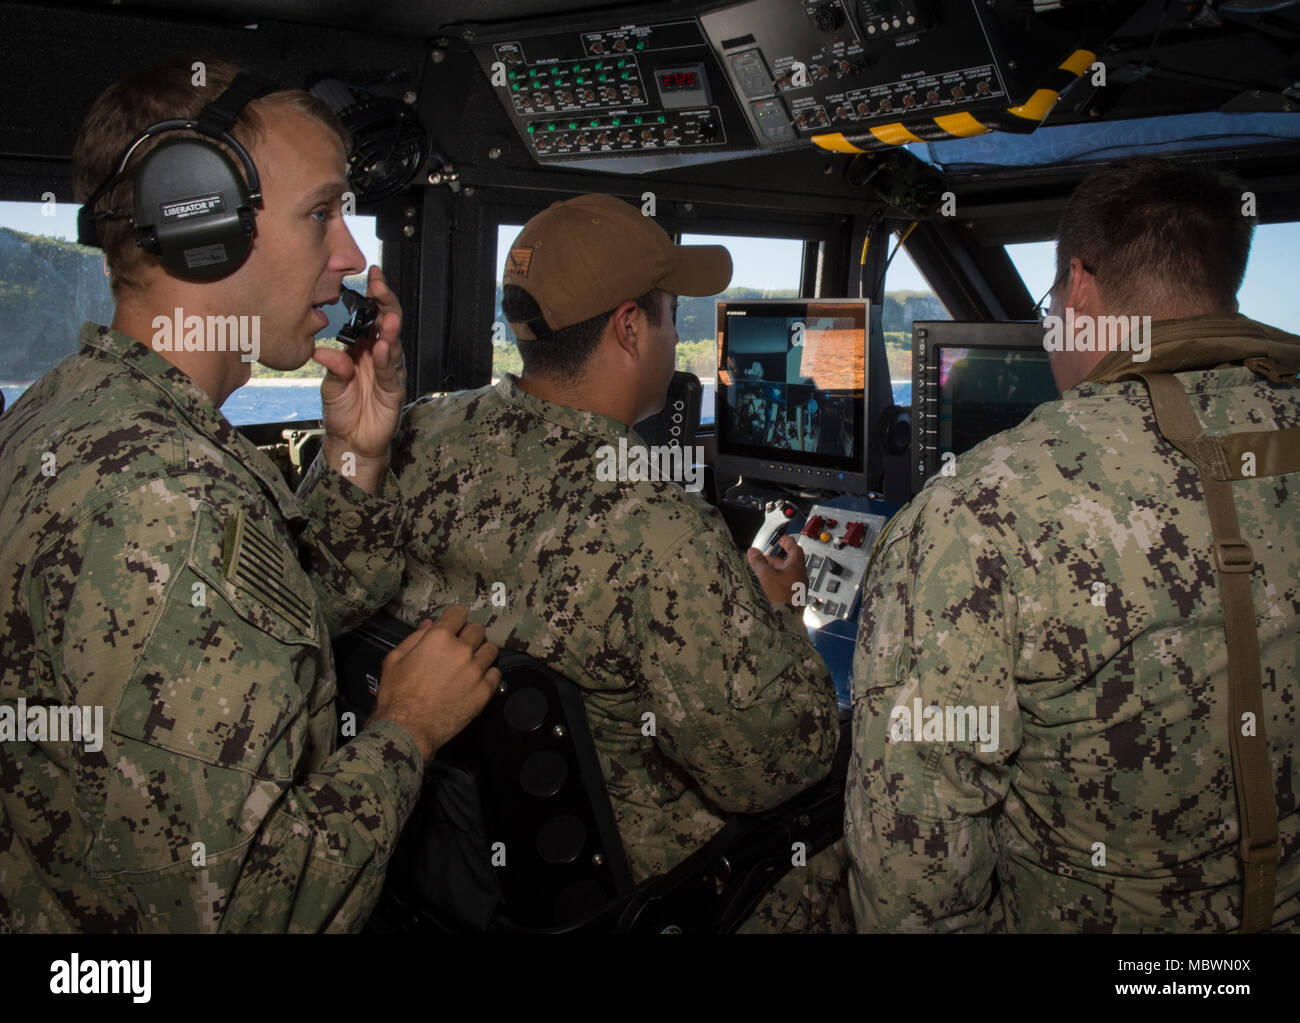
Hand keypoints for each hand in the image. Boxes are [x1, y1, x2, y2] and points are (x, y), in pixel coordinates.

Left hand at [313, 265, 404, 493]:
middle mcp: (378, 356)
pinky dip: (387, 360)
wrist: (350, 442)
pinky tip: (383, 347)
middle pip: (387, 323)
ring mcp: (389, 372)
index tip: (370, 274)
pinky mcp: (394, 391)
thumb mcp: (330, 386)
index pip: (371, 316)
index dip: (374, 296)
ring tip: (386, 316)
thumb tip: (324, 351)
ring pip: (393, 344)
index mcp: (363, 349)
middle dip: (385, 303)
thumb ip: (333, 367)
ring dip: (389, 329)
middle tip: (379, 285)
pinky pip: (390, 372)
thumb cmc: (342, 411)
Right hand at [369, 606, 500, 763]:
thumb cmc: (396, 695)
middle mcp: (461, 650)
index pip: (459, 613)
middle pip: (477, 630)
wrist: (407, 729)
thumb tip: (430, 624)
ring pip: (491, 650)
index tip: (454, 625)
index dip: (455, 618)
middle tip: (460, 647)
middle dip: (469, 635)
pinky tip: (476, 680)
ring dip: (481, 653)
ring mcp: (475, 671)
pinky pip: (496, 674)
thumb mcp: (395, 660)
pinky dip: (488, 675)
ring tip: (470, 663)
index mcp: (438, 638)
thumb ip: (414, 638)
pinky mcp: (484, 692)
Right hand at [746, 535, 807, 606]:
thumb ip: (758, 562)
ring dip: (776, 570)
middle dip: (776, 558)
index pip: (795, 548)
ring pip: (787, 574)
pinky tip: (768, 586)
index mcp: (796, 566)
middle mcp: (800, 575)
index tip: (782, 539)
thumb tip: (753, 551)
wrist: (786, 619)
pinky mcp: (795, 597)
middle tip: (764, 558)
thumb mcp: (765, 575)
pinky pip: (786, 584)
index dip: (787, 542)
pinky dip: (777, 581)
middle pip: (789, 562)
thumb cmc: (780, 596)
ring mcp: (799, 587)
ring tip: (763, 572)